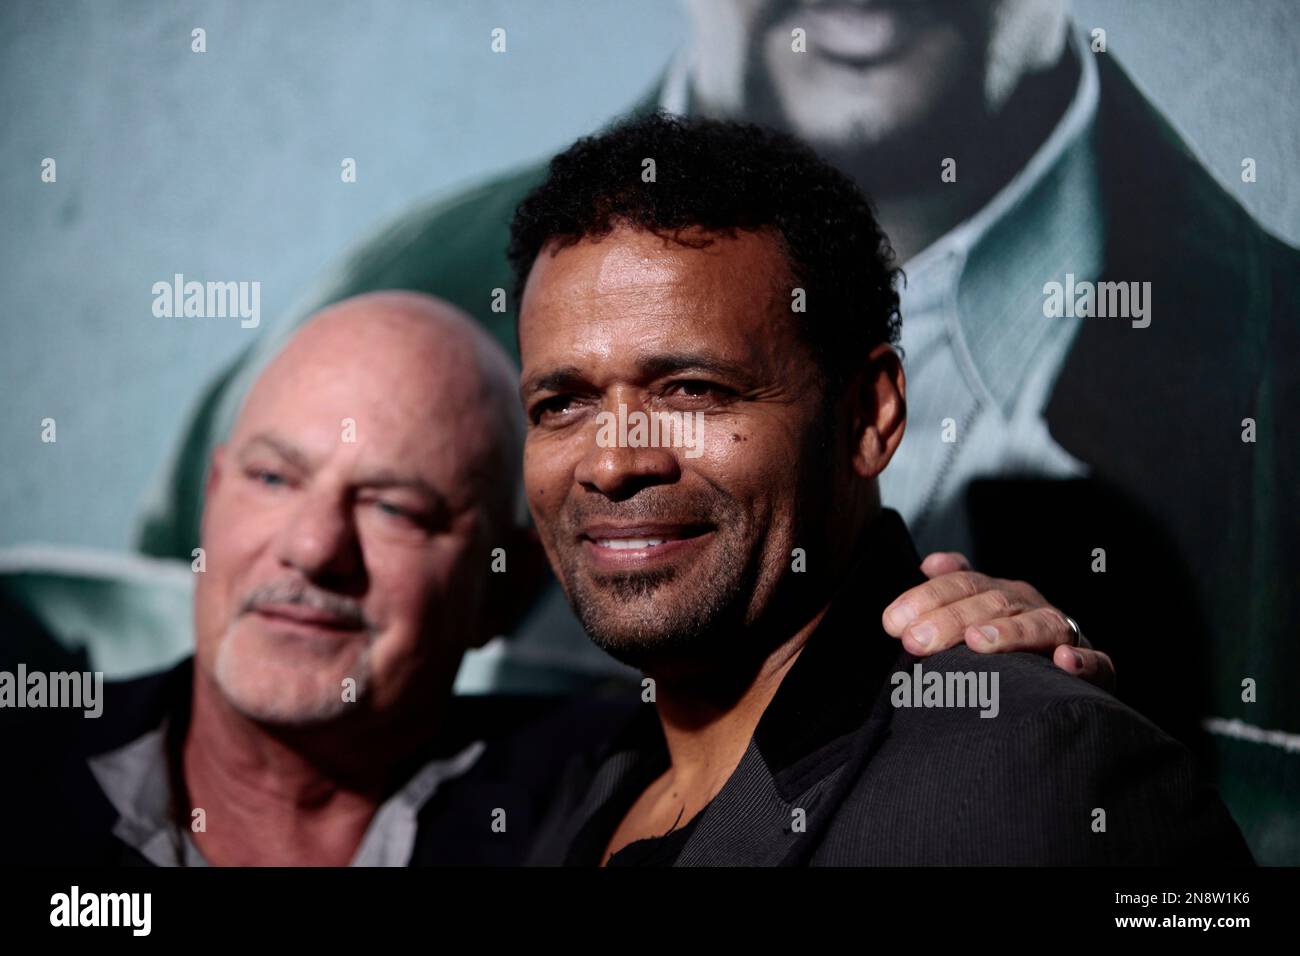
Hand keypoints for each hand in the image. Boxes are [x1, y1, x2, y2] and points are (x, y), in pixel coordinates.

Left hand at [881, 552, 1115, 691]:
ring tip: (978, 643)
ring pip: (1040, 624)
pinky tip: (1063, 663)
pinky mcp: (1096, 668)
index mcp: (997, 592)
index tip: (892, 623)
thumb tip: (928, 563)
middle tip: (916, 641)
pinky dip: (1084, 661)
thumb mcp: (973, 612)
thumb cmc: (1002, 644)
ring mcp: (1064, 633)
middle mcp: (1029, 604)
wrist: (1061, 671)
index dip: (926, 599)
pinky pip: (1098, 662)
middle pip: (992, 603)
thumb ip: (949, 589)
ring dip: (1010, 632)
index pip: (960, 585)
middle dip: (951, 620)